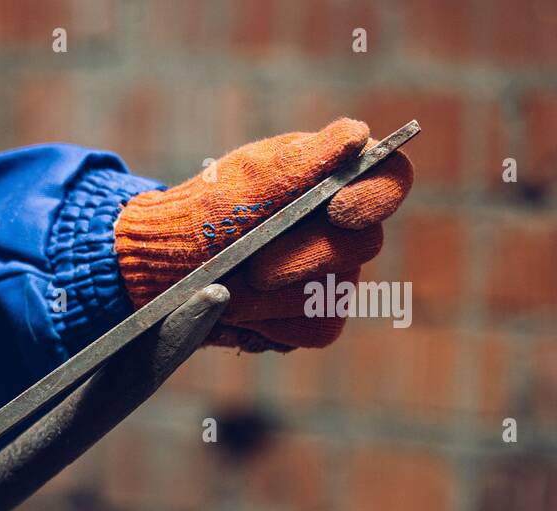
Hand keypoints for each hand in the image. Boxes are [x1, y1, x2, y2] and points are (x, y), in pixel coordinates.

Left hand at [114, 117, 412, 350]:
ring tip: (230, 286)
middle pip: (363, 246)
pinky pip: (316, 328)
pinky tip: (240, 311)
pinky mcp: (315, 318)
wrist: (166, 266)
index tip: (336, 209)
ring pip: (333, 294)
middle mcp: (346, 228)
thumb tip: (355, 136)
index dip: (376, 197)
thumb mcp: (246, 181)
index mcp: (337, 178)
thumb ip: (300, 162)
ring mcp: (335, 275)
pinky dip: (272, 324)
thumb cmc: (207, 212)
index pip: (391, 180)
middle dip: (303, 258)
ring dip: (271, 297)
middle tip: (256, 268)